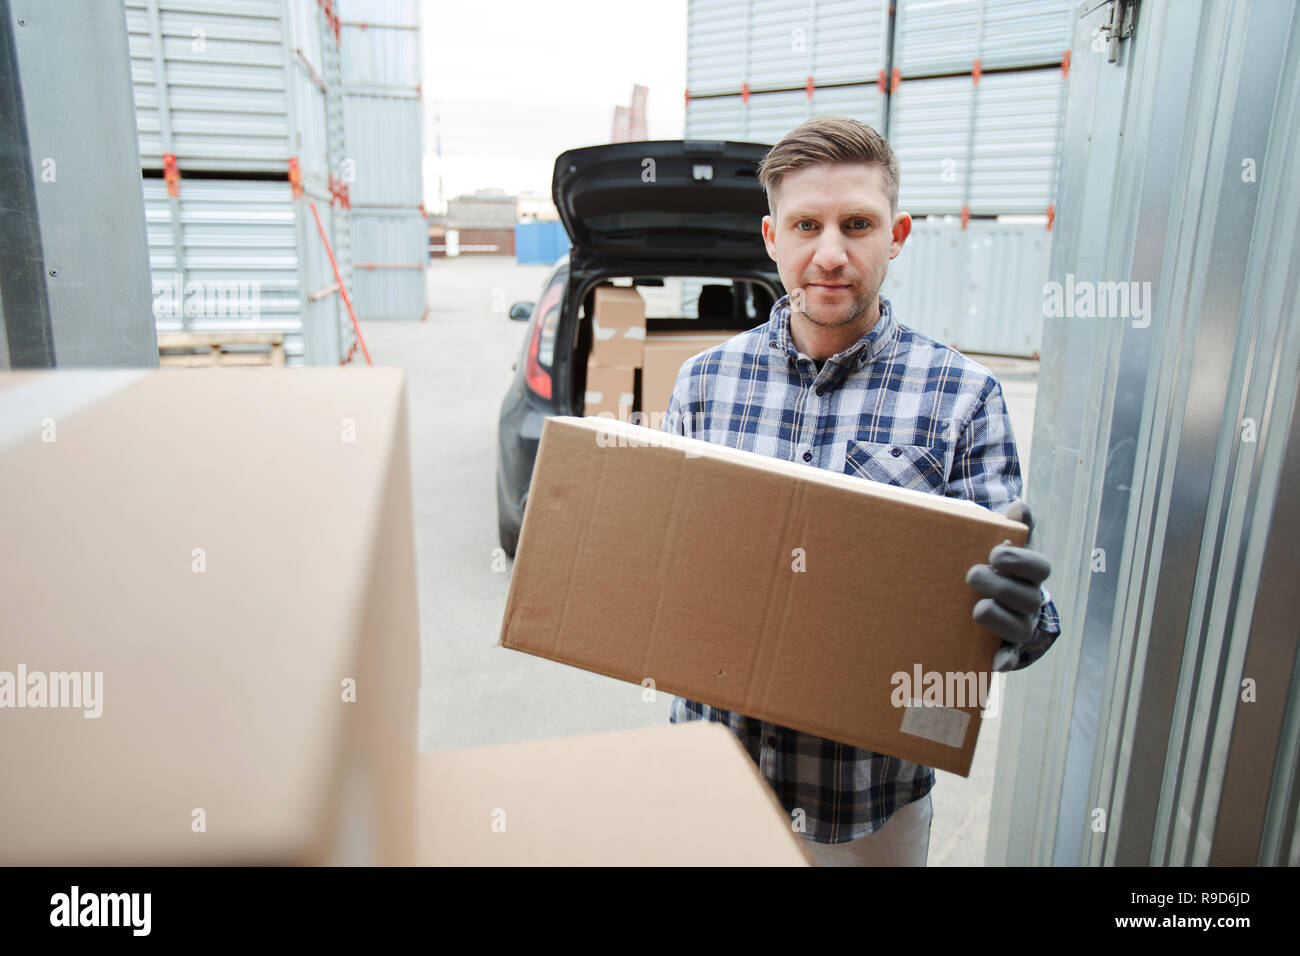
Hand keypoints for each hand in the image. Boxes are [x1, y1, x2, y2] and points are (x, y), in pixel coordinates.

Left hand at [965, 498, 1050, 671]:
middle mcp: (1031, 602)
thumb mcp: (1007, 547)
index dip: (1019, 560)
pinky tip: (995, 662)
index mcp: (1032, 576)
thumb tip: (1019, 507)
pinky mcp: (1007, 647)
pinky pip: (1011, 657)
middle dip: (998, 585)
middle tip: (972, 574)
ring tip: (977, 608)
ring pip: (1017, 627)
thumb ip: (1014, 526)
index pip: (1040, 567)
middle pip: (1025, 597)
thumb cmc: (999, 570)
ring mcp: (1021, 626)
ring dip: (997, 617)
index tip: (995, 552)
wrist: (999, 604)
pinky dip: (1005, 660)